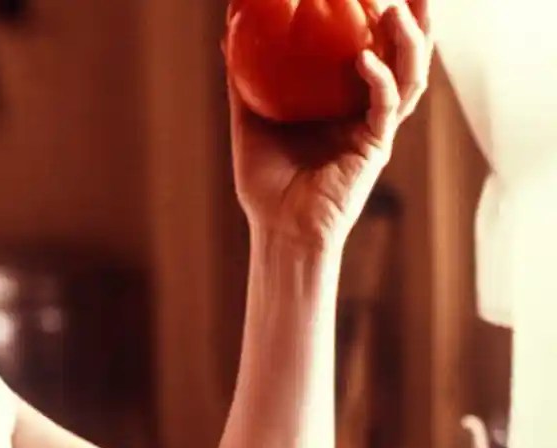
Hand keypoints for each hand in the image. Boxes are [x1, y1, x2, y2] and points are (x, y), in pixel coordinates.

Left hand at [227, 0, 434, 252]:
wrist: (278, 229)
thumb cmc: (264, 182)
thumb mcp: (249, 121)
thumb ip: (243, 81)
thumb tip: (227, 36)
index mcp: (344, 104)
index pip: (372, 51)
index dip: (380, 22)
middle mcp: (366, 112)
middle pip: (403, 58)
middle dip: (415, 23)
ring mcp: (375, 129)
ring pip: (407, 77)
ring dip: (408, 42)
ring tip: (398, 9)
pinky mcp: (375, 148)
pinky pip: (382, 107)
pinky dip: (377, 80)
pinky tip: (365, 58)